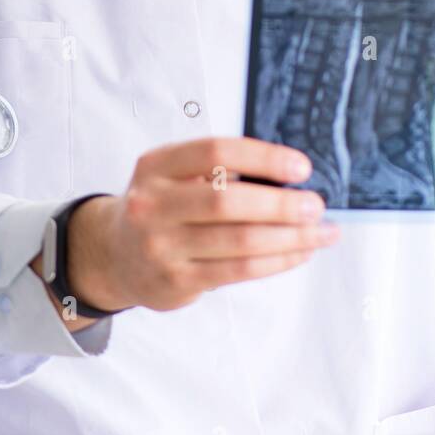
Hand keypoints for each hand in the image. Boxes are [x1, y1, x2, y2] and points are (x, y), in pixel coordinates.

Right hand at [54, 138, 338, 320]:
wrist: (113, 255)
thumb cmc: (161, 206)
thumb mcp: (173, 175)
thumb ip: (217, 170)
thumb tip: (289, 178)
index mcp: (157, 166)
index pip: (216, 152)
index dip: (263, 157)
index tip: (300, 167)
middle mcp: (153, 205)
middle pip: (228, 201)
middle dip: (282, 204)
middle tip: (316, 204)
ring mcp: (162, 247)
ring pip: (240, 242)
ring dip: (290, 237)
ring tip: (321, 232)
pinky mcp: (177, 282)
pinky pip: (239, 270)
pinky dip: (276, 260)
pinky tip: (299, 252)